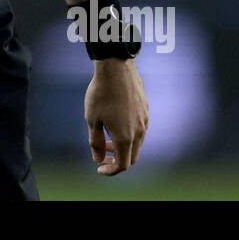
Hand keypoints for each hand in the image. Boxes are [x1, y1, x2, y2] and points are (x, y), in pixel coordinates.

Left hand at [84, 58, 148, 175]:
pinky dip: (128, 135)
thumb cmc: (101, 93)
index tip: (99, 168)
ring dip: (122, 147)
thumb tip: (98, 159)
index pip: (122, 165)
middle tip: (103, 155)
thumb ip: (95, 142)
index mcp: (125, 137)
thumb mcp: (92, 119)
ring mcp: (145, 121)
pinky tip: (115, 123)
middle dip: (117, 160)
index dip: (110, 171)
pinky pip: (140, 130)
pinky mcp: (146, 110)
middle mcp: (139, 132)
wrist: (116, 69)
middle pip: (132, 157)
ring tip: (105, 138)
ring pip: (137, 144)